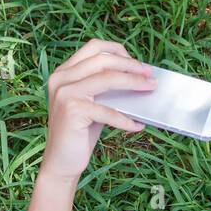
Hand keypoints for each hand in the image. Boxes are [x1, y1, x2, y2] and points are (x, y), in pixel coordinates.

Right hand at [39, 37, 155, 181]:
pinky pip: (108, 110)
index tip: (137, 63)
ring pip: (107, 79)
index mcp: (64, 72)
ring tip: (150, 89)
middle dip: (131, 66)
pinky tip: (137, 125)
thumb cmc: (80, 134)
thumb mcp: (93, 105)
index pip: (93, 47)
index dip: (118, 50)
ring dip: (134, 83)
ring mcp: (64, 93)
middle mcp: (61, 78)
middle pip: (103, 60)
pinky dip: (125, 119)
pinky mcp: (72, 110)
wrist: (61, 163)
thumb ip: (106, 89)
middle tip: (150, 75)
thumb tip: (139, 79)